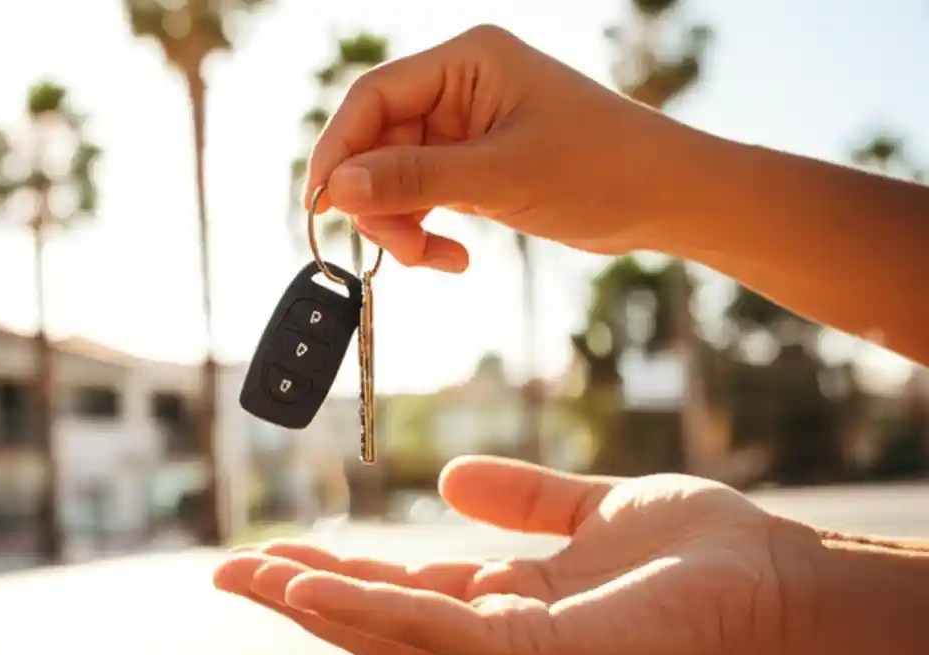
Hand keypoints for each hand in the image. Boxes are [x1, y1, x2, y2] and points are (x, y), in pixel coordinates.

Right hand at [214, 457, 828, 654]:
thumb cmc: (696, 552)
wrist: (776, 580)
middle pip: (379, 624)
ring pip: (389, 634)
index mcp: (507, 613)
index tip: (281, 550)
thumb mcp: (586, 511)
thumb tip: (449, 478)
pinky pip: (433, 634)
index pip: (402, 597)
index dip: (337, 575)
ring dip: (314, 606)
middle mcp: (499, 650)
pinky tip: (311, 587)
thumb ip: (521, 500)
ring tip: (251, 576)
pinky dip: (365, 611)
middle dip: (303, 598)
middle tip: (230, 571)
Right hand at [305, 24, 703, 271]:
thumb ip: (414, 179)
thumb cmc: (602, 168)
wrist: (668, 199)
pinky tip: (451, 257)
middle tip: (395, 248)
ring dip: (401, 222)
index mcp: (467, 61)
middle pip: (378, 142)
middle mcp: (460, 87)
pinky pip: (423, 195)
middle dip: (378, 199)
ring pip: (395, 176)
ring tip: (432, 258)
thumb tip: (336, 187)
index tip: (322, 204)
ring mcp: (466, 127)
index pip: (374, 97)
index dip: (339, 150)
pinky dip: (425, 230)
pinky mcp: (475, 164)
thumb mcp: (500, 176)